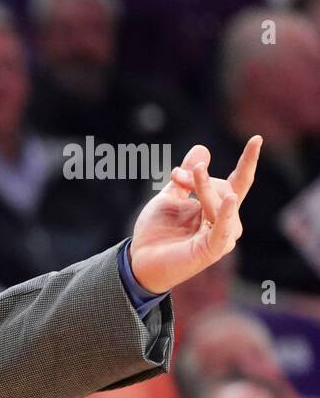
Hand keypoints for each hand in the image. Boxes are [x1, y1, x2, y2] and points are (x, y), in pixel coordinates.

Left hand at [129, 137, 260, 294]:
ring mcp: (221, 237)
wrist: (139, 259)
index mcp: (217, 208)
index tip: (256, 138)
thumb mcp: (170, 197)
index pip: (239, 181)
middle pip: (225, 189)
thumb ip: (185, 177)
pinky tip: (230, 200)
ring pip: (220, 204)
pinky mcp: (211, 250)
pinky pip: (222, 230)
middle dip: (202, 179)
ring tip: (193, 174)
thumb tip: (202, 148)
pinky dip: (225, 215)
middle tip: (177, 176)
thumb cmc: (156, 231)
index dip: (248, 160)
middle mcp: (224, 221)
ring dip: (206, 188)